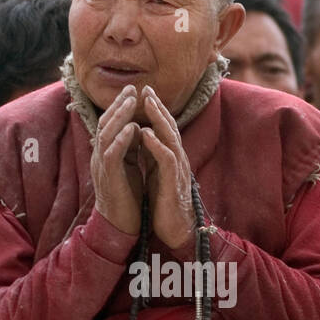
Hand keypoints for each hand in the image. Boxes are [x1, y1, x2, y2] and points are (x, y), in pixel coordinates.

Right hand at [91, 86, 142, 235]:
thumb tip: (137, 126)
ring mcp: (102, 168)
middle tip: (131, 88)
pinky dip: (122, 140)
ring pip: (106, 135)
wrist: (119, 226)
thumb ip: (130, 147)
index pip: (109, 123)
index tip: (132, 90)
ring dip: (119, 116)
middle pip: (104, 124)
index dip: (119, 106)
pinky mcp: (109, 179)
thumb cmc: (126, 196)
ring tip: (131, 101)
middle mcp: (99, 157)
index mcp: (105, 153)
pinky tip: (132, 128)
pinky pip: (112, 155)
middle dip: (118, 105)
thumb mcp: (129, 166)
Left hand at [139, 88, 194, 249]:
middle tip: (146, 89)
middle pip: (169, 127)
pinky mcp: (173, 182)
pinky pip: (165, 159)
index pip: (164, 128)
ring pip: (170, 138)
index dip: (155, 110)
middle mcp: (177, 159)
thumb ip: (152, 155)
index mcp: (171, 157)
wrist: (177, 230)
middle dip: (157, 107)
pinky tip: (145, 134)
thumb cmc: (165, 203)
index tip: (144, 93)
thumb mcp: (157, 174)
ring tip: (148, 103)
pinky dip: (156, 144)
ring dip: (158, 119)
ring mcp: (177, 169)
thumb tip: (142, 137)